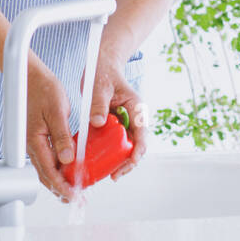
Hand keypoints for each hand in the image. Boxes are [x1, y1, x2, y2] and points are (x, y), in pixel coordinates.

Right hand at [25, 57, 76, 201]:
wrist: (31, 76)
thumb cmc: (43, 89)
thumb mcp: (58, 111)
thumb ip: (62, 136)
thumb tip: (68, 159)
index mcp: (35, 140)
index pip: (49, 171)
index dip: (62, 185)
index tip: (74, 195)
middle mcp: (32, 144)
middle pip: (46, 175)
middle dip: (61, 189)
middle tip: (76, 199)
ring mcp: (33, 142)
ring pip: (46, 169)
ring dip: (59, 181)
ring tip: (74, 190)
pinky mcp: (38, 138)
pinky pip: (47, 159)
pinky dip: (57, 169)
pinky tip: (68, 170)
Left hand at [85, 51, 147, 180]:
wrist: (101, 65)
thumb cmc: (103, 73)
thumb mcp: (100, 87)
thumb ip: (98, 104)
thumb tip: (97, 122)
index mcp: (136, 109)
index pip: (142, 136)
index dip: (137, 152)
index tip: (128, 163)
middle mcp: (133, 118)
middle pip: (135, 146)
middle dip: (127, 163)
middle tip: (114, 175)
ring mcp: (125, 122)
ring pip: (125, 146)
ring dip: (118, 160)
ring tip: (105, 173)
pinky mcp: (115, 124)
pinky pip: (114, 141)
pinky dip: (108, 152)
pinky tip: (97, 160)